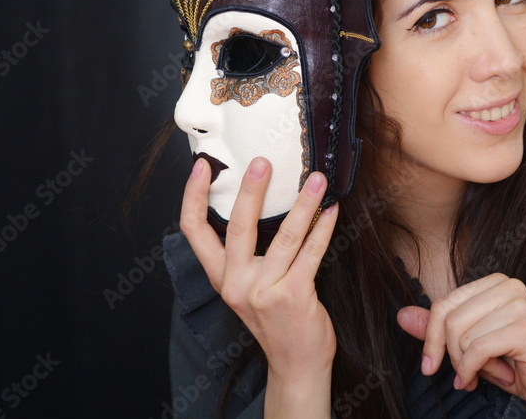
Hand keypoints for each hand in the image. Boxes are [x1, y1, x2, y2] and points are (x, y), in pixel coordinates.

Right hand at [180, 156, 339, 379]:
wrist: (296, 363)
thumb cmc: (277, 320)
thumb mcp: (249, 288)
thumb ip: (247, 255)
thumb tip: (261, 203)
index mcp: (222, 277)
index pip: (194, 232)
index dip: (193, 197)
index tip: (201, 166)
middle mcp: (236, 283)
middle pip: (238, 226)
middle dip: (251, 191)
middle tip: (262, 162)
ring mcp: (264, 290)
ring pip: (285, 236)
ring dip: (304, 204)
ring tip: (317, 180)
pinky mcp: (293, 295)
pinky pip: (311, 253)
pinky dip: (324, 228)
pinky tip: (332, 211)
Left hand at [397, 274, 525, 417]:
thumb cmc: (516, 363)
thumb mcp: (470, 345)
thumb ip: (438, 329)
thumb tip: (403, 316)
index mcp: (493, 283)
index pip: (443, 304)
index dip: (430, 339)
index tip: (431, 365)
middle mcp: (507, 286)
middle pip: (449, 320)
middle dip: (452, 355)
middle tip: (467, 374)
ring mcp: (518, 303)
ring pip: (462, 336)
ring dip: (470, 365)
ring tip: (491, 372)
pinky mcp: (524, 327)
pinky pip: (477, 349)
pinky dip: (476, 370)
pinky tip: (496, 377)